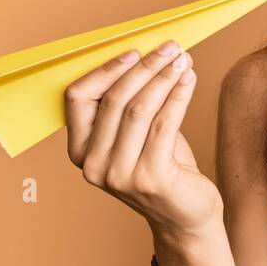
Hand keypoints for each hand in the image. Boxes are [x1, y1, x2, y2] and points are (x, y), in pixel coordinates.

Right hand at [64, 39, 222, 236]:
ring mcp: (119, 175)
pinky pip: (164, 124)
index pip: (77, 99)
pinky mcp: (150, 178)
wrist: (186, 218)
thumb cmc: (163, 169)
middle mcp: (92, 165)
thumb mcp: (138, 135)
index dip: (105, 70)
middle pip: (113, 100)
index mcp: (79, 151)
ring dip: (163, 78)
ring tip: (183, 59)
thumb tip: (152, 54)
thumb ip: (134, 102)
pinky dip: (178, 96)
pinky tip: (189, 80)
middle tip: (169, 47)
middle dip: (143, 67)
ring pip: (139, 109)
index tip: (134, 50)